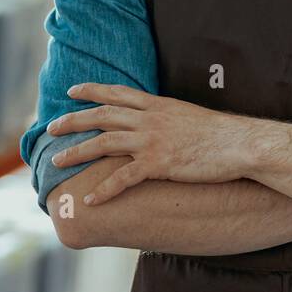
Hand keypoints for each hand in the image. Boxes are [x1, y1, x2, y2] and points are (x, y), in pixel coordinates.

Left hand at [47, 83, 251, 204]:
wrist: (239, 144)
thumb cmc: (220, 134)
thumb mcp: (189, 116)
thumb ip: (168, 117)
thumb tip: (158, 121)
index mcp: (158, 105)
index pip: (118, 93)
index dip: (92, 91)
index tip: (72, 91)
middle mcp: (150, 119)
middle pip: (102, 116)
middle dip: (74, 120)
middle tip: (52, 128)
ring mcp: (153, 141)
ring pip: (105, 142)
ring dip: (78, 152)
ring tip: (57, 163)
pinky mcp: (159, 164)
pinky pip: (124, 178)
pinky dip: (105, 190)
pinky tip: (90, 200)